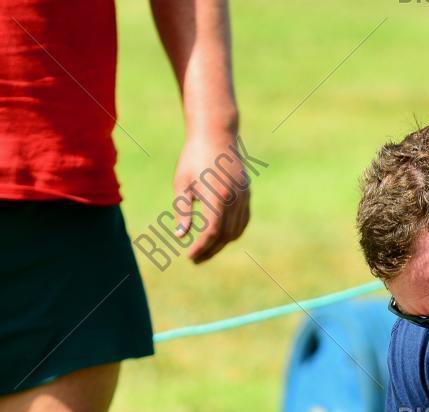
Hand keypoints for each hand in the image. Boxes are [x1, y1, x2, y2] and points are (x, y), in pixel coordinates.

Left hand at [171, 130, 251, 263]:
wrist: (216, 135)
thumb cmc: (193, 157)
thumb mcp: (182, 183)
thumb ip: (183, 210)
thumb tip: (181, 235)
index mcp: (216, 195)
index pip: (211, 232)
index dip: (201, 248)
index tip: (190, 256)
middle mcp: (234, 198)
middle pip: (225, 235)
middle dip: (210, 250)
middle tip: (196, 259)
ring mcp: (243, 196)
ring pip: (236, 230)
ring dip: (221, 243)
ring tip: (206, 250)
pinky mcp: (247, 194)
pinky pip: (243, 221)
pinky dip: (233, 232)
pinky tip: (221, 237)